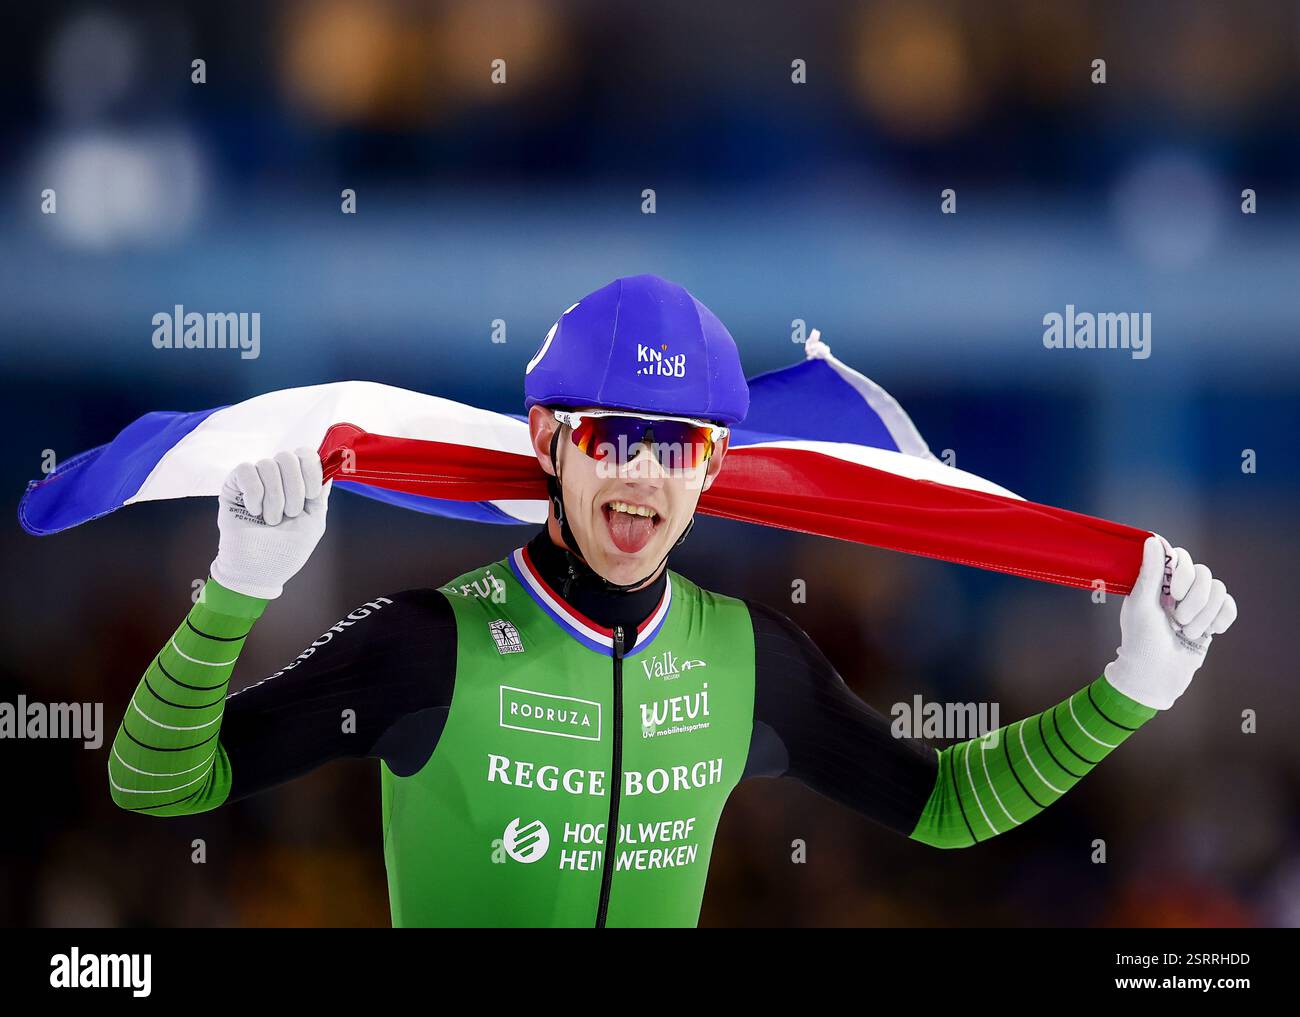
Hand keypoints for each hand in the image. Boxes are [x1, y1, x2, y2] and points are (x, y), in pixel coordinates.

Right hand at [209, 448, 329, 599]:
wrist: (259, 571)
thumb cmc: (286, 550)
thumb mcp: (314, 522)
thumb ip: (321, 494)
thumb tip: (327, 465)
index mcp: (297, 484)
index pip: (305, 454)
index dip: (311, 470)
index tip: (311, 495)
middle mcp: (276, 478)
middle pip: (287, 457)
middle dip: (294, 488)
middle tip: (290, 514)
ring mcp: (254, 480)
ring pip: (267, 465)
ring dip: (274, 497)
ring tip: (271, 520)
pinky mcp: (233, 485)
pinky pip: (245, 470)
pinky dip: (254, 493)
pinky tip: (254, 511)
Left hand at [1103, 535, 1237, 709]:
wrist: (1155, 675)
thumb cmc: (1140, 640)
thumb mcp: (1141, 605)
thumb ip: (1149, 573)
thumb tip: (1153, 539)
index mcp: (1158, 582)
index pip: (1181, 557)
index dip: (1183, 573)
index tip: (1173, 594)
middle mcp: (1178, 589)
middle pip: (1204, 573)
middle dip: (1194, 600)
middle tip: (1176, 620)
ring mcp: (1197, 604)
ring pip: (1219, 590)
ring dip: (1204, 615)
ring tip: (1186, 632)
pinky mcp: (1211, 619)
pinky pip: (1230, 606)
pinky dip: (1221, 619)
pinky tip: (1209, 632)